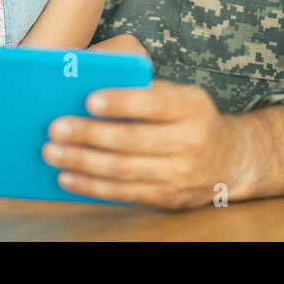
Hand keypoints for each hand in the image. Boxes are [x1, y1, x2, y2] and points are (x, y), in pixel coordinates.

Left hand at [41, 79, 252, 208]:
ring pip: (123, 170)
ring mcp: (179, 175)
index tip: (89, 99)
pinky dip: (91, 186)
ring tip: (52, 152)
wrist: (231, 159)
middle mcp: (190, 142)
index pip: (156, 104)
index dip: (122, 102)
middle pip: (132, 140)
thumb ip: (148, 91)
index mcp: (193, 108)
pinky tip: (67, 177)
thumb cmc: (194, 118)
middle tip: (56, 127)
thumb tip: (95, 86)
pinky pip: (123, 193)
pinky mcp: (166, 197)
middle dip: (89, 135)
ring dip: (82, 162)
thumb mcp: (184, 95)